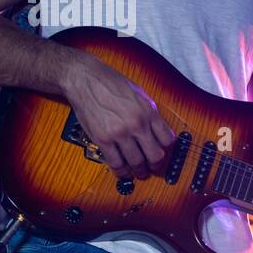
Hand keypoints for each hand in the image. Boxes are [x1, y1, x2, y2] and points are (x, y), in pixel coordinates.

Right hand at [61, 53, 174, 179]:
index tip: (163, 152)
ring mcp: (119, 133)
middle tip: (153, 168)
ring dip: (139, 171)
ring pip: (136, 162)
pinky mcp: (102, 139)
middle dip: (156, 165)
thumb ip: (151, 114)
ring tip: (139, 173)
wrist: (85, 79)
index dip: (167, 150)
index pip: (168, 140)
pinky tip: (123, 172)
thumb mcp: (140, 95)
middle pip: (155, 155)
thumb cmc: (112, 84)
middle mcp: (137, 124)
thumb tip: (161, 132)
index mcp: (149, 112)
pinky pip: (115, 162)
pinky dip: (121, 171)